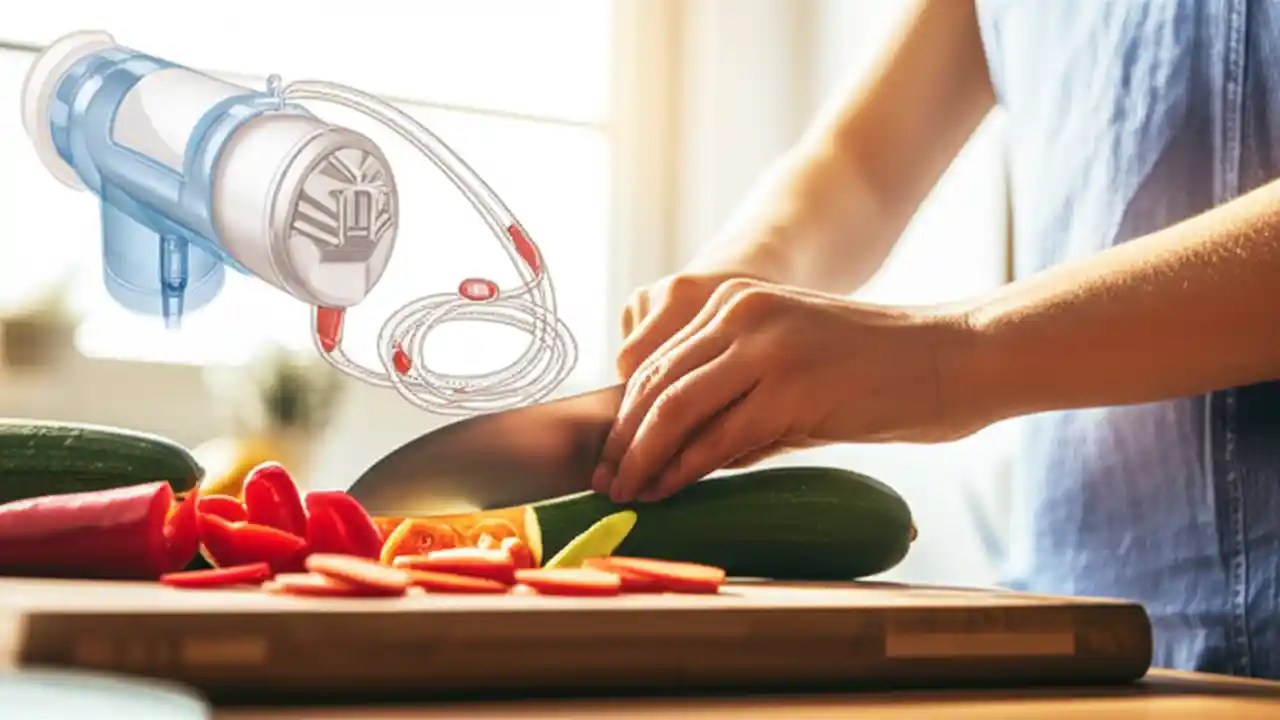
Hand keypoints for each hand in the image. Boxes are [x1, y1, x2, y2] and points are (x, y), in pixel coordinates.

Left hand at [592, 278, 975, 502]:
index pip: (658, 360)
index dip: (626, 413)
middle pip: (655, 384)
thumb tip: (682, 452)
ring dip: (643, 459)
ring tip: (627, 494)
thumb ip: (737, 396)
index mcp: (738, 301)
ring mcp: (765, 348)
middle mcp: (741, 314)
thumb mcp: (793, 366)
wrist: (953, 357)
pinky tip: (668, 492)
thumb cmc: (878, 369)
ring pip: (674, 409)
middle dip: (624, 441)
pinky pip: (717, 438)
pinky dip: (684, 471)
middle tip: (606, 482)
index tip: (611, 453)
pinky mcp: (790, 390)